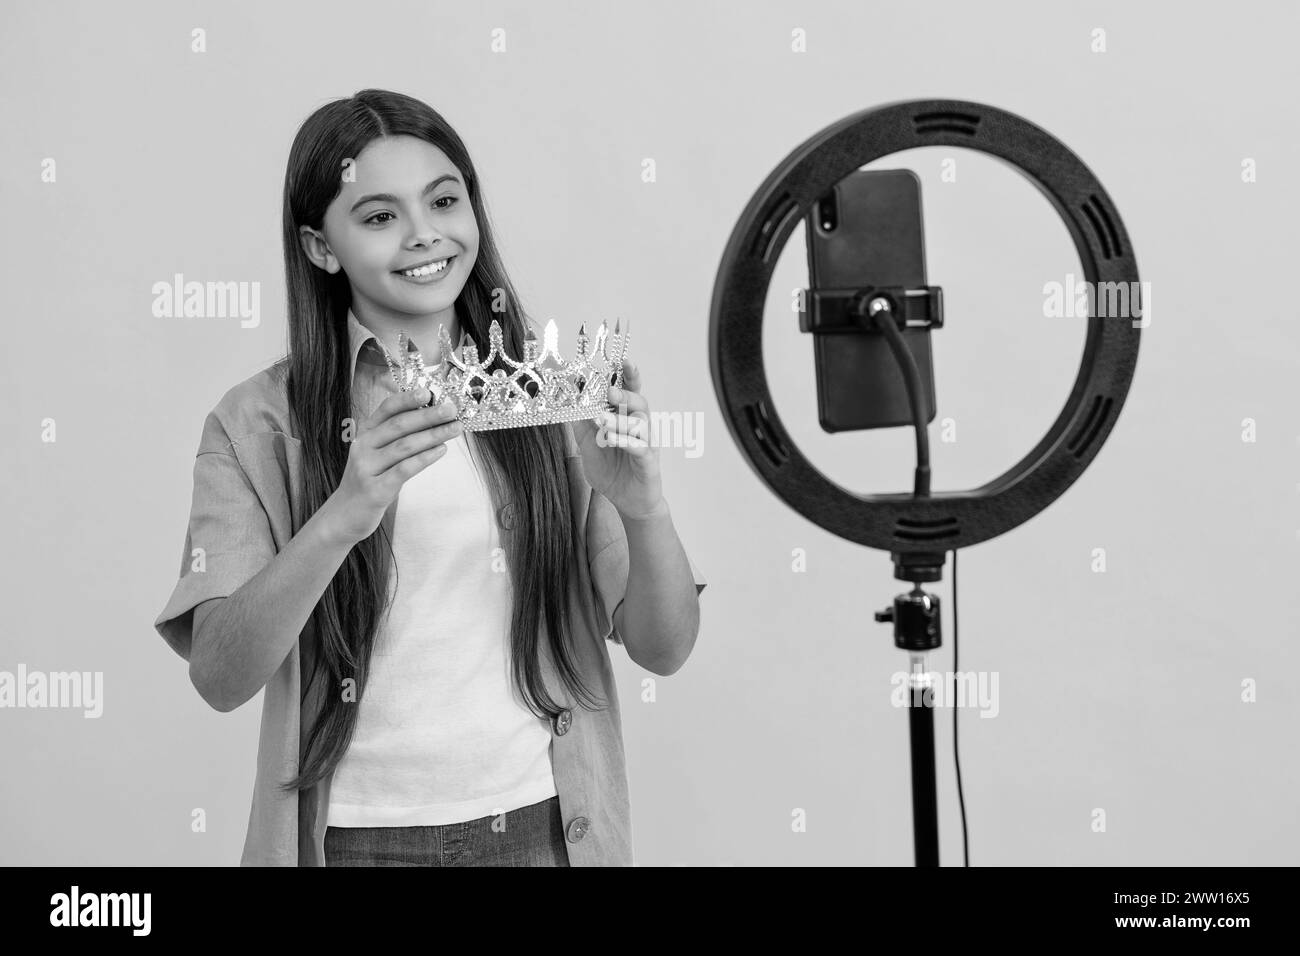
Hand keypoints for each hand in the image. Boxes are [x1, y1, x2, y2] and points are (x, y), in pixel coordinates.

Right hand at [323, 387, 462, 545]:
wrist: (344, 515)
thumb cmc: (368, 480)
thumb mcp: (376, 454)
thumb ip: (396, 437)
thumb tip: (431, 418)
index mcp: (364, 434)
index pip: (385, 409)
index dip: (407, 399)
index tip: (428, 391)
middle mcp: (363, 447)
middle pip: (399, 425)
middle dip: (428, 415)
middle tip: (451, 409)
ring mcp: (367, 468)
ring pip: (404, 446)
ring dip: (433, 435)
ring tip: (454, 429)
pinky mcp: (375, 490)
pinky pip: (404, 469)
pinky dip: (424, 458)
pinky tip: (441, 450)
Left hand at [570, 360, 663, 518]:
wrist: (628, 502)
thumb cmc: (611, 471)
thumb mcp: (589, 446)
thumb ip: (582, 426)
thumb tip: (570, 403)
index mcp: (626, 419)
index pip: (629, 392)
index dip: (629, 376)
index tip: (624, 361)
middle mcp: (640, 427)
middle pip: (639, 402)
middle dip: (625, 395)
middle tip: (609, 393)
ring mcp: (646, 444)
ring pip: (639, 424)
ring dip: (620, 420)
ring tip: (602, 421)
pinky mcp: (649, 462)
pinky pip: (640, 448)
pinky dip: (626, 441)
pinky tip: (612, 438)